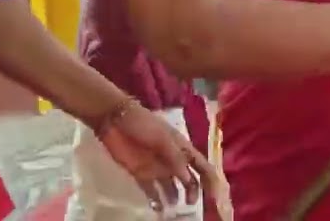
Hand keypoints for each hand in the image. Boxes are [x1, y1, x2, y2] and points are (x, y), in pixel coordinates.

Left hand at [99, 102, 229, 218]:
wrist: (115, 119)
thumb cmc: (144, 124)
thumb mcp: (163, 139)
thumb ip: (176, 159)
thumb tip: (189, 180)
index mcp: (183, 149)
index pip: (202, 166)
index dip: (210, 180)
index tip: (214, 196)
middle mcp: (173, 160)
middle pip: (189, 179)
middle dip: (193, 191)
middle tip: (191, 205)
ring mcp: (157, 168)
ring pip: (171, 187)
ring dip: (175, 197)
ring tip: (174, 209)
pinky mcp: (140, 173)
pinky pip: (151, 190)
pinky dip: (156, 200)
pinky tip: (158, 209)